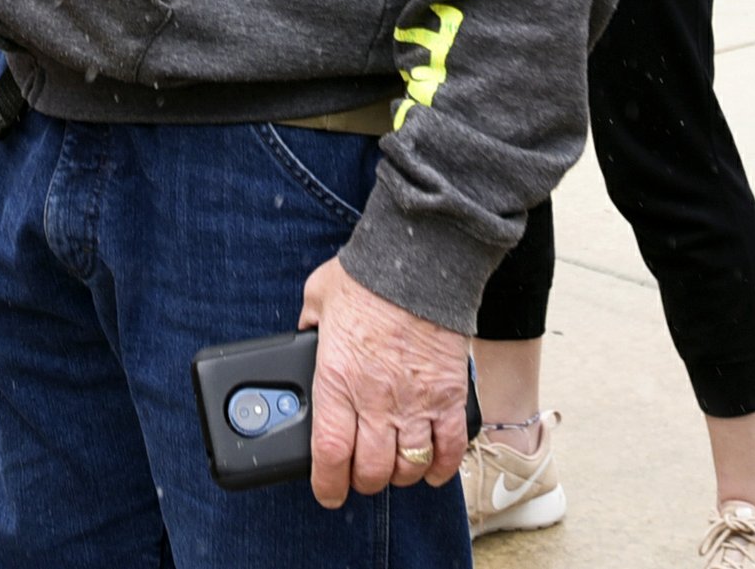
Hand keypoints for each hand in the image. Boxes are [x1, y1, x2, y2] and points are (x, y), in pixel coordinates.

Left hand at [298, 256, 468, 500]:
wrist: (418, 262)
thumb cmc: (366, 276)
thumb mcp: (318, 297)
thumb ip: (310, 323)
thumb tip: (305, 331)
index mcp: (336, 380)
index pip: (330, 454)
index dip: (327, 484)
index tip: (327, 492)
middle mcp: (375, 400)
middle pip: (371, 470)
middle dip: (363, 481)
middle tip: (360, 475)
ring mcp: (415, 402)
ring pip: (408, 466)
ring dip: (399, 476)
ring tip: (394, 468)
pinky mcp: (449, 397)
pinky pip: (449, 449)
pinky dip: (441, 467)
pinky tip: (431, 469)